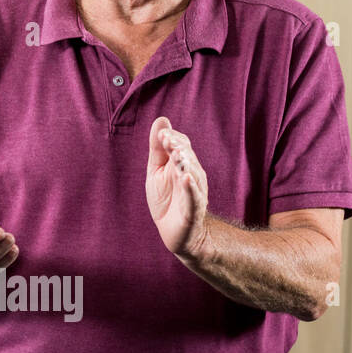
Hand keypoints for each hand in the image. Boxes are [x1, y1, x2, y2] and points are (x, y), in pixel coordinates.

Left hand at [146, 116, 208, 257]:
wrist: (175, 232)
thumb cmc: (167, 198)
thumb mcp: (157, 170)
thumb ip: (158, 147)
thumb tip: (162, 120)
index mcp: (182, 165)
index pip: (181, 146)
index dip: (172, 140)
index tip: (161, 134)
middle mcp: (192, 176)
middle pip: (187, 158)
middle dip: (178, 148)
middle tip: (168, 140)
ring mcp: (194, 192)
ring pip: (192, 175)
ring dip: (185, 164)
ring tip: (178, 154)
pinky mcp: (193, 210)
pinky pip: (194, 197)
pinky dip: (190, 187)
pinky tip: (186, 178)